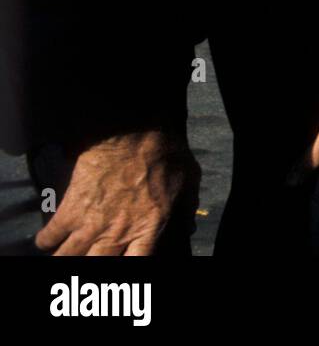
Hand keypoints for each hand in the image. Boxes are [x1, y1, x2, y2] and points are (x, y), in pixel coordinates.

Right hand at [35, 129, 198, 255]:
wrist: (132, 131)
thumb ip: (189, 204)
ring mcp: (91, 224)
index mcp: (149, 228)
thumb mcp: (189, 177)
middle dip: (89, 265)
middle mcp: (118, 233)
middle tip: (89, 256)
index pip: (138, 265)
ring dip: (65, 257)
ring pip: (68, 258)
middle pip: (96, 266)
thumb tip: (190, 224)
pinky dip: (47, 240)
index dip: (128, 269)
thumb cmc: (164, 151)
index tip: (122, 260)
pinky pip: (50, 237)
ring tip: (65, 254)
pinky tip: (49, 239)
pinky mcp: (70, 210)